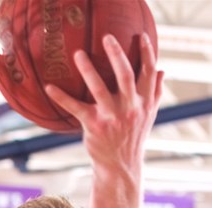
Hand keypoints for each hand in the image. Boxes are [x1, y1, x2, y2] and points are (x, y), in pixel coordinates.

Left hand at [45, 33, 162, 180]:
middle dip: (117, 54)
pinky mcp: (94, 126)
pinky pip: (76, 108)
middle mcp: (130, 108)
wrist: (121, 166)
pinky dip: (62, 97)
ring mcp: (112, 117)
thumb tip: (161, 70)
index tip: (143, 36)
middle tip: (107, 37)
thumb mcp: (148, 116)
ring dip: (88, 70)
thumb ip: (155, 93)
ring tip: (78, 54)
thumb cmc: (133, 137)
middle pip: (126, 76)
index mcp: (144, 103)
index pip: (148, 73)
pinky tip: (49, 87)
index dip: (147, 53)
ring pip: (100, 88)